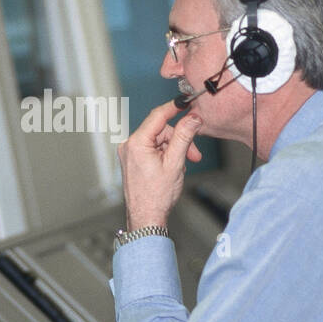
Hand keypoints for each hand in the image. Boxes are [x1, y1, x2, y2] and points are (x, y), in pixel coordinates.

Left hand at [117, 100, 202, 230]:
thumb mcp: (175, 163)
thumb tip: (192, 118)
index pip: (157, 116)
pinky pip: (153, 149)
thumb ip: (184, 137)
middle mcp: (129, 146)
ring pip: (158, 141)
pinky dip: (166, 155)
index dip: (174, 108)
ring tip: (182, 166)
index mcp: (136, 143)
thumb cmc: (156, 196)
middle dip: (179, 140)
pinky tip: (172, 167)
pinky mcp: (132, 161)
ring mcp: (129, 154)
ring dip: (174, 150)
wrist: (146, 218)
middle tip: (194, 154)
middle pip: (160, 131)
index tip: (186, 103)